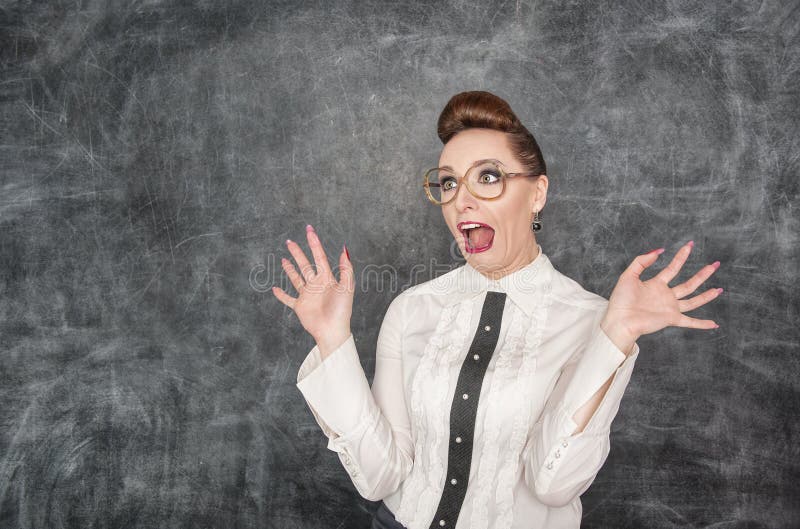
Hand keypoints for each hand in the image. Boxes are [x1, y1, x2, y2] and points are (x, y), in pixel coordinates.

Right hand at [272, 224, 353, 357]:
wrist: (333, 330)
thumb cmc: (342, 310)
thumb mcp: (347, 286)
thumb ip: (346, 268)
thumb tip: (344, 249)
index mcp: (327, 278)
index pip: (319, 256)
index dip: (314, 243)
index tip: (309, 230)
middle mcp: (316, 285)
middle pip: (305, 265)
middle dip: (298, 253)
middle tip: (289, 242)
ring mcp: (307, 295)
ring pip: (296, 279)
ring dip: (290, 269)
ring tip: (283, 259)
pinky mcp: (300, 307)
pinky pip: (288, 299)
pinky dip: (281, 295)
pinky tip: (275, 289)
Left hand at [602, 241, 721, 345]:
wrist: (619, 319)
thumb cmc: (620, 300)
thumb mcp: (628, 275)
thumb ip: (641, 261)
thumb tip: (659, 250)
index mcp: (656, 285)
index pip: (673, 268)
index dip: (681, 256)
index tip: (690, 245)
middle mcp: (666, 296)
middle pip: (689, 284)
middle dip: (703, 274)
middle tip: (715, 265)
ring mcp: (670, 308)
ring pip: (693, 301)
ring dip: (706, 296)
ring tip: (719, 289)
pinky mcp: (671, 319)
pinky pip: (690, 322)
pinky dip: (702, 324)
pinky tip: (714, 324)